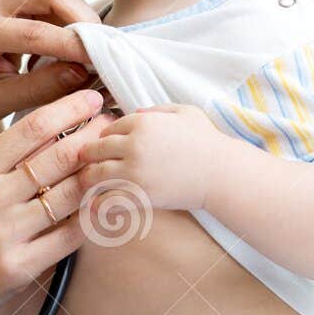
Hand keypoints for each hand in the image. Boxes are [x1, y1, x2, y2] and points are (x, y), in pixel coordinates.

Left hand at [0, 0, 98, 155]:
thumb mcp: (1, 102)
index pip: (32, 31)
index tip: (102, 60)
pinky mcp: (12, 0)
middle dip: (82, 17)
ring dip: (78, 19)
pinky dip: (69, 21)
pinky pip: (51, 1)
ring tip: (92, 53)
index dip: (73, 44)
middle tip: (105, 48)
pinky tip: (76, 48)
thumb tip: (87, 72)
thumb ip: (43, 87)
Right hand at [0, 89, 111, 314]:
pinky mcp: (19, 267)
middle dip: (93, 135)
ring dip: (100, 173)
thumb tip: (13, 127)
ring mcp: (5, 233)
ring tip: (116, 160)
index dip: (67, 109)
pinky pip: (69, 237)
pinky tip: (106, 205)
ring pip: (69, 194)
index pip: (29, 129)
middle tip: (114, 123)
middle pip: (56, 156)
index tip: (89, 98)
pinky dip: (91, 219)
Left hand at [79, 105, 230, 211]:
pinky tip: (97, 205)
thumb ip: (156, 110)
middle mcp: (133, 146)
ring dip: (90, 180)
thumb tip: (132, 113)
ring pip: (93, 175)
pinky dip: (98, 203)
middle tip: (90, 165)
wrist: (223, 174)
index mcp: (141, 123)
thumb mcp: (184, 113)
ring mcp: (134, 172)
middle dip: (90, 158)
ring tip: (92, 184)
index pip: (107, 129)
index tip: (107, 147)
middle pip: (94, 150)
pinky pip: (105, 201)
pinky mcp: (139, 196)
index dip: (106, 138)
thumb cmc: (207, 142)